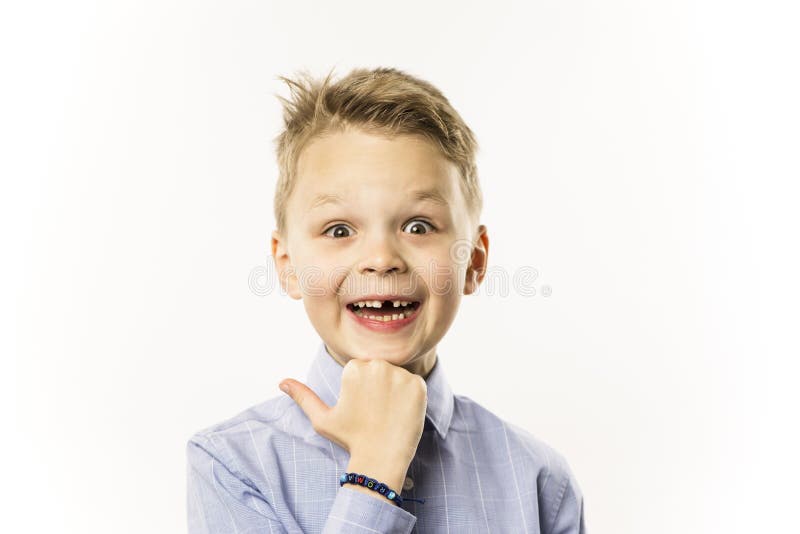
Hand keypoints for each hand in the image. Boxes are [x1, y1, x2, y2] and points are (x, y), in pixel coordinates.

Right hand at [279, 357, 427, 468]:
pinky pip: (415, 384)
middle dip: (379, 387)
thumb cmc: (350, 439)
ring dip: (396, 391)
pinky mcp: (418, 385)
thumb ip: (303, 396)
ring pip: (398, 376)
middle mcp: (377, 365)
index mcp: (354, 367)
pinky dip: (412, 397)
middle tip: (376, 412)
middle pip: (381, 369)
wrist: (380, 459)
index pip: (362, 369)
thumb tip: (281, 382)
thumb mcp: (322, 418)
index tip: (363, 408)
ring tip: (388, 413)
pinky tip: (402, 413)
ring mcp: (400, 374)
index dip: (363, 390)